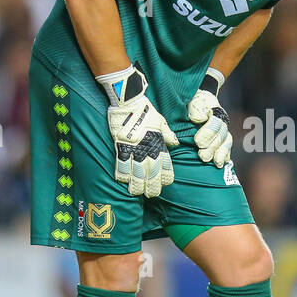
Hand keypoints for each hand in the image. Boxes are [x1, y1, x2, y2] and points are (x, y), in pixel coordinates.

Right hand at [98, 65, 178, 196]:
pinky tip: (124, 182)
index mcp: (159, 143)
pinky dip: (122, 174)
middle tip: (152, 194)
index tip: (164, 184)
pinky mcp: (120, 146)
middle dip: (152, 186)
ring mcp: (134, 149)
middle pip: (151, 173)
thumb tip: (175, 142)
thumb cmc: (146, 110)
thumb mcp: (161, 121)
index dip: (165, 177)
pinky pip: (122, 164)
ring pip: (136, 173)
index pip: (165, 165)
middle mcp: (147, 149)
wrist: (129, 101)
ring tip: (137, 192)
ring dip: (137, 185)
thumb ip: (168, 134)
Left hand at [186, 68, 231, 167]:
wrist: (192, 102)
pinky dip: (225, 156)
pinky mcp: (222, 139)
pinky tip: (221, 164)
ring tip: (215, 163)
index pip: (215, 120)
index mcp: (213, 106)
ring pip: (226, 142)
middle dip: (212, 146)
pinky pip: (227, 148)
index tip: (197, 142)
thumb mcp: (189, 100)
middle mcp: (221, 119)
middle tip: (202, 156)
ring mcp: (222, 130)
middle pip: (221, 134)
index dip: (208, 132)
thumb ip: (194, 108)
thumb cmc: (188, 101)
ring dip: (220, 153)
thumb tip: (198, 119)